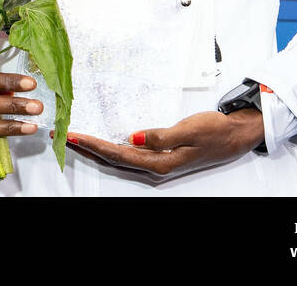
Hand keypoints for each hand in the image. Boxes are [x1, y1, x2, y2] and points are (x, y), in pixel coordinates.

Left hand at [63, 108, 264, 179]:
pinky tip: (99, 141)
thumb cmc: (214, 131)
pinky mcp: (158, 155)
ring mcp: (156, 162)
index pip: (116, 154)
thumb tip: (131, 137)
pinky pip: (126, 153)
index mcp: (159, 162)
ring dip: (94, 148)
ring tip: (73, 137)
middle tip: (61, 135)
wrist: (235, 135)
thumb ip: (159, 136)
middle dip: (85, 147)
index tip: (71, 135)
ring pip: (116, 157)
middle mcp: (154, 166)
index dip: (91, 145)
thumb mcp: (188, 130)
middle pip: (111, 158)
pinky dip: (109, 146)